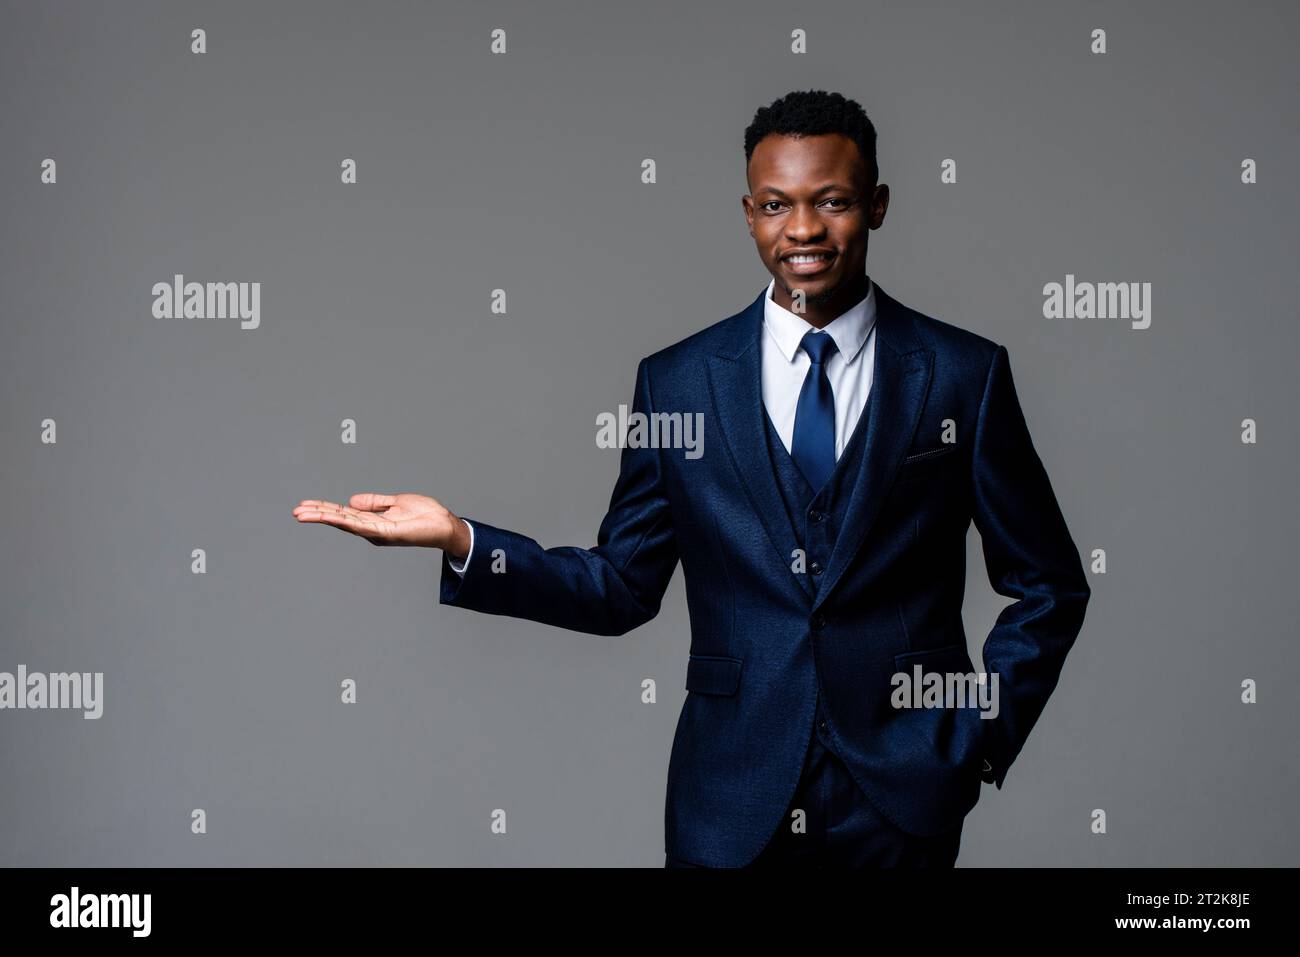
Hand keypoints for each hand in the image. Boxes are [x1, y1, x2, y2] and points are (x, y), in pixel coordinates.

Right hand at [292, 492, 469, 557]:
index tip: (305, 505)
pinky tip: (332, 517)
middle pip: (339, 520)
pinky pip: (363, 525)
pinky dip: (346, 521)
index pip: (343, 514)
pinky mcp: (388, 532)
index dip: (324, 509)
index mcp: (372, 521)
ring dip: (324, 518)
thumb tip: (350, 501)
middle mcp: (371, 530)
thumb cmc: (424, 515)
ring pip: (346, 523)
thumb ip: (374, 502)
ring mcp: (378, 532)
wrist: (444, 525)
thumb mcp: (395, 503)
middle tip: (295, 511)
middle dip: (317, 515)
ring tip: (304, 514)